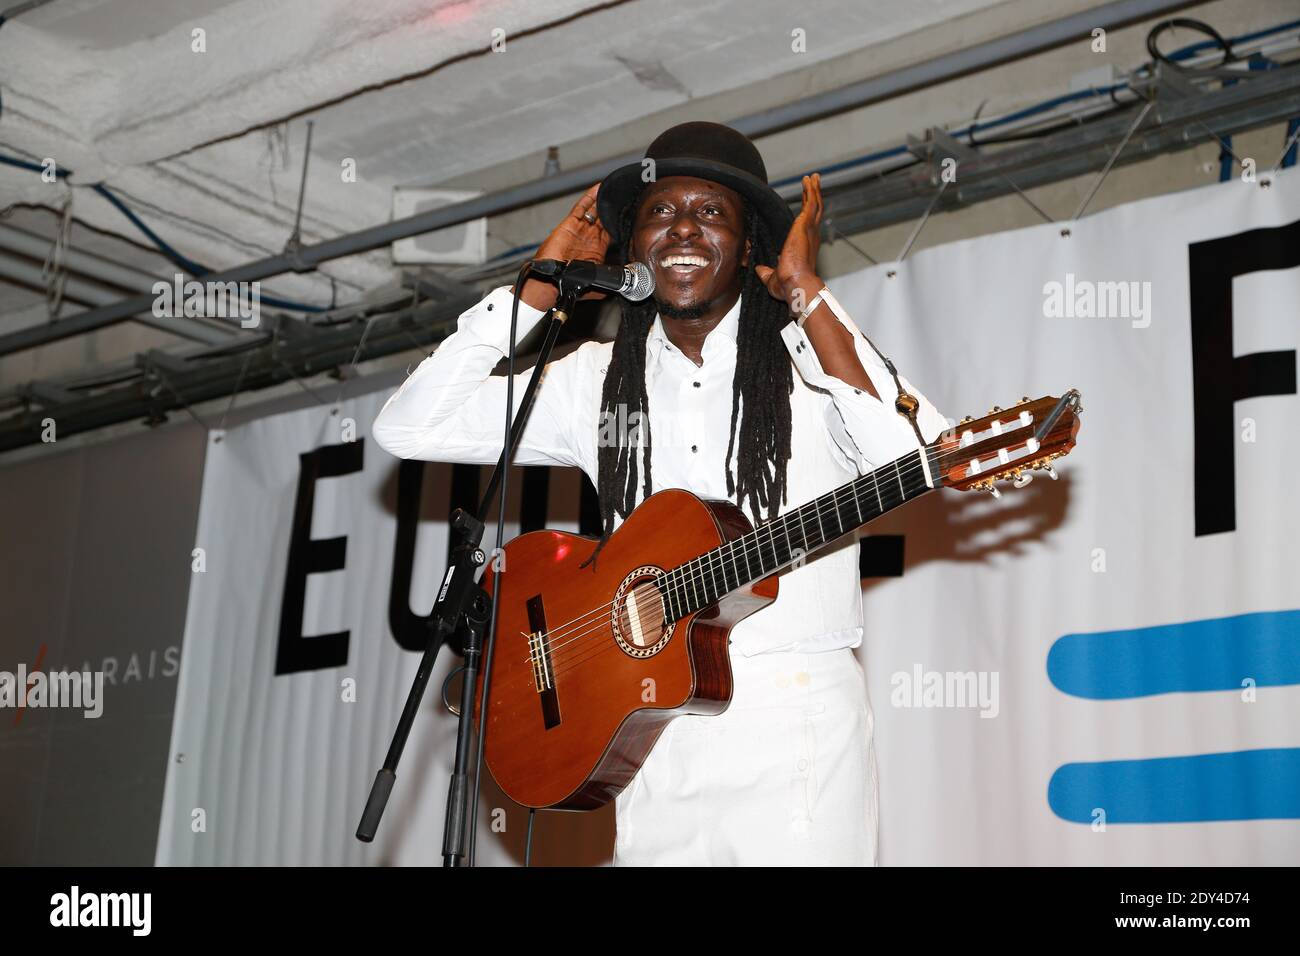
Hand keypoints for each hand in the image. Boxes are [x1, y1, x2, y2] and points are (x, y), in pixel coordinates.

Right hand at [514, 183, 612, 310]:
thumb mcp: (597, 285)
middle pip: (603, 218)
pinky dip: (590, 197)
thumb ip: (609, 281)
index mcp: (596, 250)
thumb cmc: (570, 284)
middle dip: (611, 208)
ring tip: (612, 188)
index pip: (611, 232)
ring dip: (602, 200)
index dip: (618, 222)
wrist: (553, 282)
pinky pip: (581, 207)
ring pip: (594, 210)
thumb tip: (623, 283)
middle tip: (623, 196)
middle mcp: (588, 238)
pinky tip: (598, 188)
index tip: (629, 214)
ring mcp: (580, 229)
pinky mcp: (570, 224)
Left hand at [754, 173, 823, 312]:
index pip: (807, 226)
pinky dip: (811, 190)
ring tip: (813, 177)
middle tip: (814, 184)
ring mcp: (810, 229)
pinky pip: (811, 202)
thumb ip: (766, 272)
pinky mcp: (805, 224)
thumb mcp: (772, 278)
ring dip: (814, 189)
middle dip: (814, 196)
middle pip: (815, 211)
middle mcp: (811, 236)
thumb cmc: (787, 286)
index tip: (806, 205)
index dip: (807, 214)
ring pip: (816, 204)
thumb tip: (758, 269)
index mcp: (805, 247)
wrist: (795, 284)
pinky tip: (808, 180)